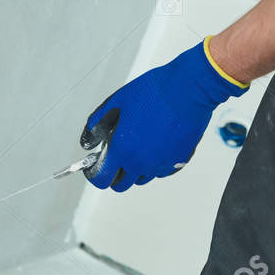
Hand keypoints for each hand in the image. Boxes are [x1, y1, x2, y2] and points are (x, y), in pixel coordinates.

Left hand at [81, 38, 247, 191]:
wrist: (186, 89)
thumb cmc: (153, 92)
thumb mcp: (117, 101)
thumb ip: (98, 123)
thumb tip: (88, 140)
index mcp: (122, 149)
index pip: (102, 179)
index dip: (95, 175)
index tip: (95, 168)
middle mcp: (141, 163)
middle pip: (122, 184)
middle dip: (115, 174)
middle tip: (116, 157)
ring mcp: (160, 164)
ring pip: (143, 177)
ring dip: (136, 169)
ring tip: (139, 144)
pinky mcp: (178, 162)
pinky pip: (161, 170)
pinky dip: (155, 163)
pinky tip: (157, 143)